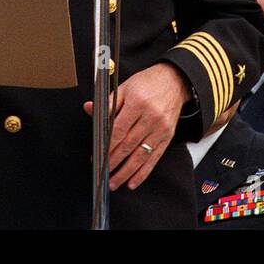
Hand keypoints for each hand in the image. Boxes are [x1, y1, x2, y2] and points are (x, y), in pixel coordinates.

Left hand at [83, 62, 188, 190]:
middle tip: (103, 172)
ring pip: (140, 155)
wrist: (173, 81)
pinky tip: (133, 181)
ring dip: (126, 172)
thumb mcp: (125, 87)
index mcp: (138, 102)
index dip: (107, 145)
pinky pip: (154, 158)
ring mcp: (160, 128)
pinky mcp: (167, 136)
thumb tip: (89, 109)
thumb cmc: (147, 83)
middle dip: (114, 161)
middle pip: (129, 145)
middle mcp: (151, 117)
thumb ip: (108, 102)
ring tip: (114, 182)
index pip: (119, 130)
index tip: (98, 155)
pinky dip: (143, 172)